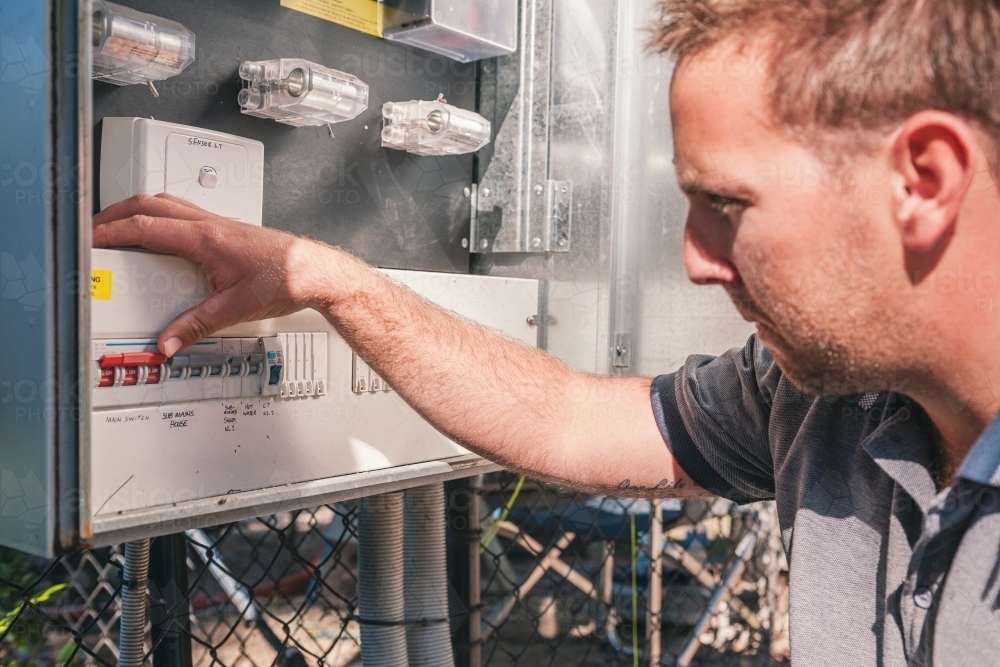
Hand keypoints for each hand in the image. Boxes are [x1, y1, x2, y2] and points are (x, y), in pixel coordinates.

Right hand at [93, 193, 332, 355]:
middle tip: (92, 231)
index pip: (146, 226)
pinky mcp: (223, 227)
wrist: (313, 271)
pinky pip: (182, 210)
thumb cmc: (284, 279)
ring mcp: (216, 221)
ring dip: (136, 210)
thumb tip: (168, 340)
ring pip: (165, 202)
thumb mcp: (234, 309)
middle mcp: (208, 223)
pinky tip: (158, 231)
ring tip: (117, 226)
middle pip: (148, 204)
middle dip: (114, 215)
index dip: (112, 232)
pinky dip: (159, 215)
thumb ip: (195, 326)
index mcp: (205, 238)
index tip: (90, 240)